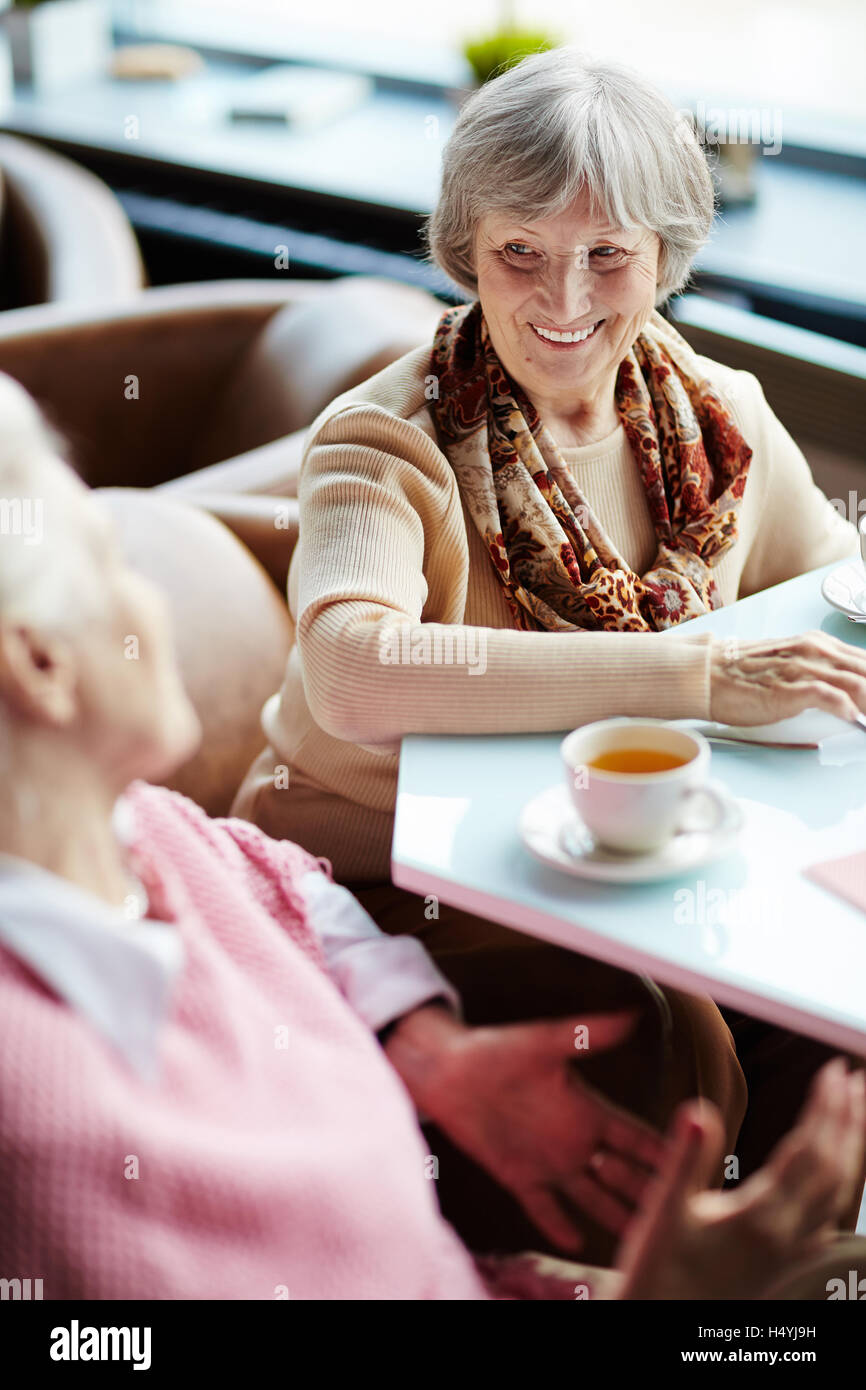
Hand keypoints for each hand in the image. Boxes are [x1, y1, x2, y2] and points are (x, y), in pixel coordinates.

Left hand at [384, 1003, 664, 1251]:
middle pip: (623, 1175)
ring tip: (644, 1239)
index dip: (663, 1151)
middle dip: (651, 1194)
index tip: (694, 1164)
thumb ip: (589, 1033)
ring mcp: (548, 1162)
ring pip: (592, 1197)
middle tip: (683, 1216)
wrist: (449, 1070)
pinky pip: (543, 1207)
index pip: (635, 1138)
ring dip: (615, 1217)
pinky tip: (575, 1240)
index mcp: (587, 1110)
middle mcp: (574, 1140)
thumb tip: (631, 1014)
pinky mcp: (518, 1175)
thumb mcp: (546, 1041)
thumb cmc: (498, 1049)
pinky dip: (558, 1223)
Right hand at [617, 1057, 865, 1299]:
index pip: (808, 1152)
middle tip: (854, 1079)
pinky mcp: (785, 1260)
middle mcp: (785, 1236)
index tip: (833, 1074)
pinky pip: (828, 1214)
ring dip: (850, 1146)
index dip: (825, 1108)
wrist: (661, 1322)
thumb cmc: (659, 1272)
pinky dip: (840, 1181)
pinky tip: (836, 1172)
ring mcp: (790, 1250)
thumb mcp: (664, 1211)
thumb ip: (685, 1158)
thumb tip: (698, 1112)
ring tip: (854, 1111)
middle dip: (847, 1119)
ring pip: (838, 1192)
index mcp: (759, 1219)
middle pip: (834, 1169)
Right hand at [709, 630, 865, 725]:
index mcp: (817, 644)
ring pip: (857, 683)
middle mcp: (815, 651)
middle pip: (865, 671)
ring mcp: (803, 669)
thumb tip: (843, 698)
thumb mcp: (789, 665)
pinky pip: (829, 696)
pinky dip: (845, 707)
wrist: (706, 674)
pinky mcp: (789, 688)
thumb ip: (817, 675)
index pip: (864, 661)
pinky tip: (851, 718)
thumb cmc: (742, 675)